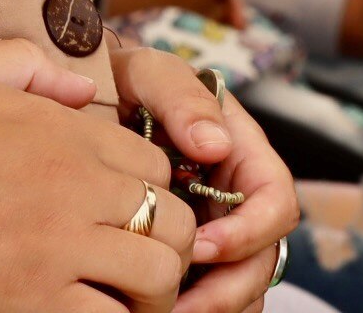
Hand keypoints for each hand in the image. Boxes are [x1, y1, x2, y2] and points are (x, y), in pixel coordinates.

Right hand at [0, 39, 194, 312]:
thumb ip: (22, 64)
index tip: (131, 218)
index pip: (158, 166)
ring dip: (149, 297)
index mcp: (64, 131)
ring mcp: (57, 248)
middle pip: (174, 224)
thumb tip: (82, 90)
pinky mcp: (32, 305)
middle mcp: (74, 186)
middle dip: (169, 251)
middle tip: (139, 271)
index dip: (154, 195)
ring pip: (156, 279)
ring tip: (121, 304)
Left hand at [110, 48, 298, 312]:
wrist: (87, 96)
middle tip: (176, 303)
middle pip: (262, 258)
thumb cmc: (126, 80)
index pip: (275, 201)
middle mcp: (239, 197)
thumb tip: (216, 145)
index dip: (248, 232)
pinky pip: (210, 291)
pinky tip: (152, 308)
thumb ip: (182, 98)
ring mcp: (218, 228)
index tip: (198, 244)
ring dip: (211, 306)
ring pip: (241, 285)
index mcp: (243, 153)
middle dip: (228, 288)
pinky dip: (193, 305)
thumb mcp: (151, 72)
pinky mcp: (190, 253)